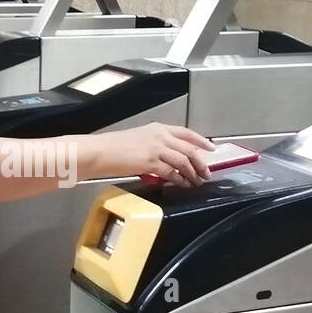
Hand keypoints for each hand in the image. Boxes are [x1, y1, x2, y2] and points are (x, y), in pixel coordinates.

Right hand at [96, 123, 215, 186]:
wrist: (100, 151)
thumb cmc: (113, 147)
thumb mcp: (138, 140)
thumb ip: (154, 146)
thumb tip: (165, 160)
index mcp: (157, 128)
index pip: (186, 133)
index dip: (201, 141)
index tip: (211, 148)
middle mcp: (160, 136)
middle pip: (189, 149)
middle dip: (201, 163)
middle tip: (206, 173)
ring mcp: (157, 148)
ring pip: (184, 161)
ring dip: (193, 173)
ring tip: (197, 182)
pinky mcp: (152, 162)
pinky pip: (172, 173)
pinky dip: (180, 180)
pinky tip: (182, 184)